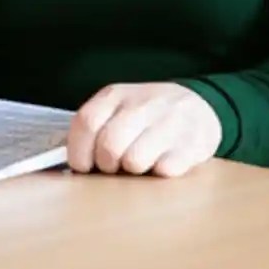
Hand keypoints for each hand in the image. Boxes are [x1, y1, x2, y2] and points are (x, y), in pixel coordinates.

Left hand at [67, 83, 222, 177]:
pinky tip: (162, 162)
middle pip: (109, 145)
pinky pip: (164, 170)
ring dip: (133, 170)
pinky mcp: (193, 143)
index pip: (86, 123)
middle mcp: (143, 104)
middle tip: (115, 165)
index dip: (79, 151)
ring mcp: (171, 122)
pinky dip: (159, 173)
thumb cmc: (146, 116)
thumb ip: (94, 129)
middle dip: (107, 165)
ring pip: (135, 161)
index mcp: (115, 96)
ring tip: (140, 161)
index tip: (83, 165)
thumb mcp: (116, 110)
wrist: (200, 105)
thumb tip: (69, 164)